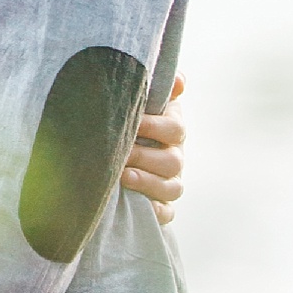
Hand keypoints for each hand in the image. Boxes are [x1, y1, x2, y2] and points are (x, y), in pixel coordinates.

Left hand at [123, 72, 185, 221]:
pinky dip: (155, 210)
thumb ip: (158, 88)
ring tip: (122, 176)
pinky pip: (166, 212)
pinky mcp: (162, 206)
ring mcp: (170, 182)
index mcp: (172, 129)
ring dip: (147, 182)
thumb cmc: (128, 119)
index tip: (132, 120)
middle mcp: (175, 156)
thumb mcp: (141, 101)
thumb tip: (180, 80)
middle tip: (120, 152)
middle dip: (145, 156)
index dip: (154, 126)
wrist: (113, 152)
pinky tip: (138, 204)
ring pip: (171, 188)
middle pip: (173, 161)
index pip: (175, 128)